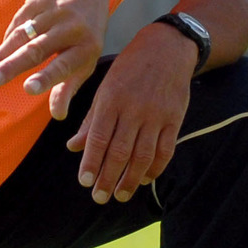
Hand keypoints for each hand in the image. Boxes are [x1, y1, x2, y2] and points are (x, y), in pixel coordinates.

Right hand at [0, 0, 108, 118]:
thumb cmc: (86, 32)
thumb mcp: (86, 57)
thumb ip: (69, 86)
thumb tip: (59, 116)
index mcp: (88, 45)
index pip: (65, 64)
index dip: (47, 77)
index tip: (29, 89)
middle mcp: (72, 27)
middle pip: (37, 49)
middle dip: (13, 66)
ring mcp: (54, 11)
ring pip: (22, 36)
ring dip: (2, 55)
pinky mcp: (38, 0)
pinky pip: (18, 24)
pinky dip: (7, 41)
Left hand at [66, 21, 195, 203]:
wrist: (167, 49)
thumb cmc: (129, 68)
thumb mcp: (104, 87)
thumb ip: (91, 120)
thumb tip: (73, 146)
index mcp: (111, 100)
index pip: (99, 137)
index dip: (91, 162)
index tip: (84, 181)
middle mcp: (133, 109)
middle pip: (120, 152)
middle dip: (108, 178)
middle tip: (100, 197)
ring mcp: (156, 116)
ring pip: (143, 155)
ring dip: (131, 179)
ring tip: (121, 195)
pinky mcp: (174, 119)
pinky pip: (165, 150)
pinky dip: (155, 168)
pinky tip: (145, 179)